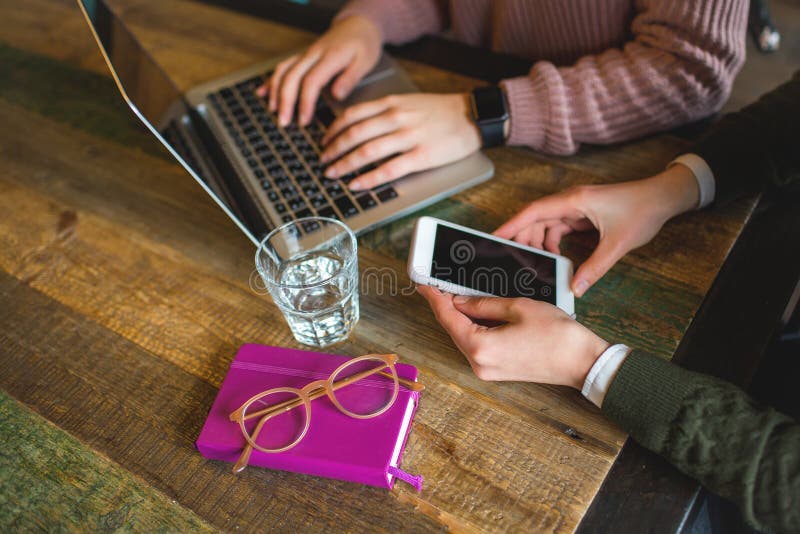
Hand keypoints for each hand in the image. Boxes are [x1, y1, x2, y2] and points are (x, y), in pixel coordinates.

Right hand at [256, 16, 381, 125]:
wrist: (357, 25)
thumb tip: (337, 95)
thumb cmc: (363, 45)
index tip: (304, 120)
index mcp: (330, 57)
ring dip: (275, 91)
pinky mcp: (302, 57)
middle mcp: (314, 54)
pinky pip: (283, 67)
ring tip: (274, 111)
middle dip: (285, 101)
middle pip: (292, 76)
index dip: (305, 102)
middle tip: (284, 122)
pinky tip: (263, 93)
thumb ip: (350, 78)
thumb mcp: (365, 61)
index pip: (312, 81)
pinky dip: (272, 80)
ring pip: (283, 70)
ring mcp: (306, 55)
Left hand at [320, 93, 481, 190]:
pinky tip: (356, 184)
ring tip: (332, 174)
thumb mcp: (409, 102)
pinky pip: (388, 170)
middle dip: (333, 151)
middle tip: (322, 162)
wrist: (473, 116)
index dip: (333, 131)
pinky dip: (368, 179)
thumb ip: (386, 111)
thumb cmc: (442, 111)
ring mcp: (408, 137)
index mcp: (392, 103)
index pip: (352, 115)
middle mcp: (396, 118)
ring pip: (366, 152)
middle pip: (354, 135)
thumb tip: (360, 125)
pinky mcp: (421, 156)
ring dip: (344, 165)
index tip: (324, 142)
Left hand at [418, 286, 608, 388]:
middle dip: (446, 305)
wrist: (582, 362)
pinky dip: (474, 327)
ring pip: (465, 337)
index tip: (423, 283)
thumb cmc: (557, 335)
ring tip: (457, 293)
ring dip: (461, 316)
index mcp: (480, 347)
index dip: (434, 297)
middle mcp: (479, 363)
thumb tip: (460, 300)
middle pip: (454, 329)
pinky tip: (476, 311)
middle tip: (439, 283)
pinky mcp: (498, 370)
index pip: (447, 317)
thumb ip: (482, 303)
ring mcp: (488, 370)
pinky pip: (477, 345)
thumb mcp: (517, 307)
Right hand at [494, 164, 700, 296]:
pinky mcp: (583, 214)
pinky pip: (559, 228)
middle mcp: (571, 201)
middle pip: (535, 219)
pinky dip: (553, 243)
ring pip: (546, 224)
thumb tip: (576, 287)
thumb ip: (595, 268)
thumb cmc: (642, 210)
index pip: (533, 212)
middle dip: (524, 239)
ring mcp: (576, 207)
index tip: (494, 238)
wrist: (664, 198)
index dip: (511, 225)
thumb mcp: (617, 244)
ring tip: (538, 263)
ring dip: (540, 243)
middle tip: (514, 261)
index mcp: (574, 201)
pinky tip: (556, 257)